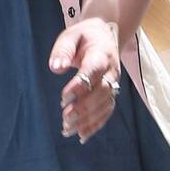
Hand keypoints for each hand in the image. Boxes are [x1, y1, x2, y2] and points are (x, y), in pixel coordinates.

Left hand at [49, 18, 120, 143]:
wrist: (104, 36)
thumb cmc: (83, 36)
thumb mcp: (70, 35)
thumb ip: (63, 50)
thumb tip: (56, 67)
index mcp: (101, 53)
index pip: (94, 70)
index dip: (80, 86)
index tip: (63, 98)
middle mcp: (111, 70)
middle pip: (102, 91)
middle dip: (84, 107)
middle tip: (65, 118)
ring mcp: (114, 83)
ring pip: (106, 104)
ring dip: (88, 119)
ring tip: (68, 129)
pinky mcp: (112, 93)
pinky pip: (108, 111)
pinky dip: (96, 124)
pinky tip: (82, 135)